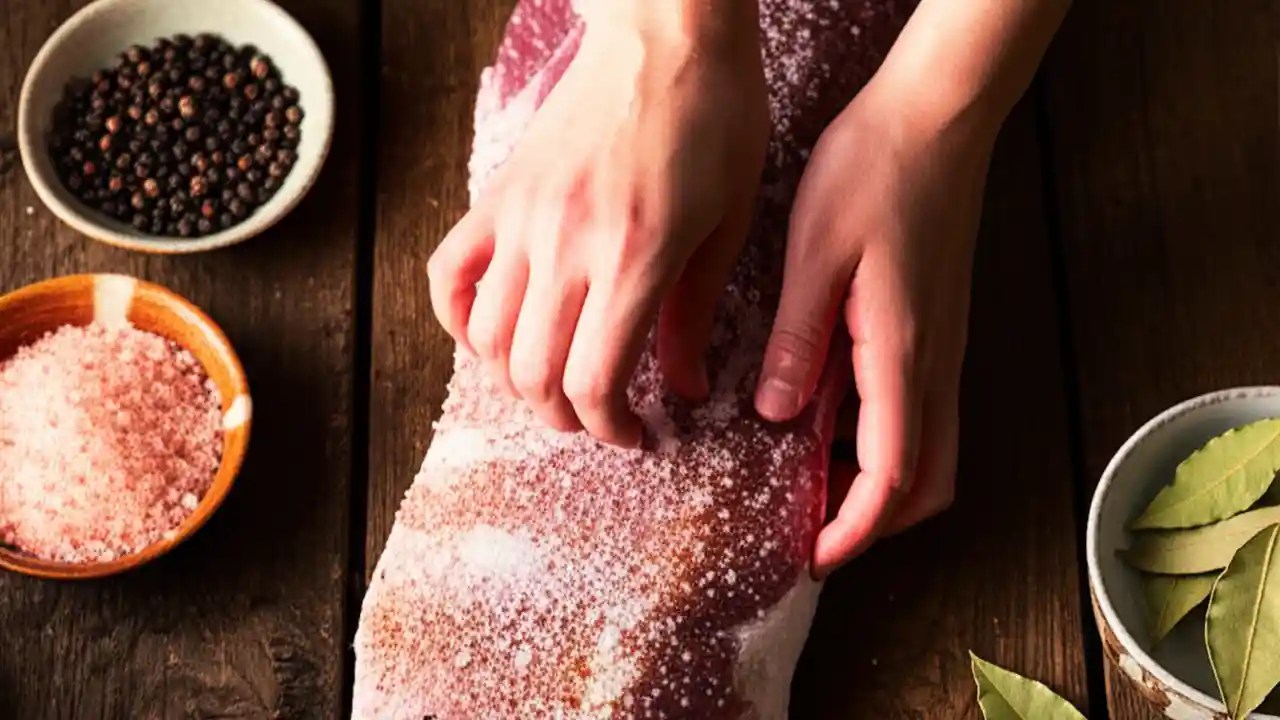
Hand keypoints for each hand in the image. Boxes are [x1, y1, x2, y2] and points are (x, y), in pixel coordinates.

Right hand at [428, 4, 767, 446]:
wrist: (666, 33)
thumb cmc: (715, 117)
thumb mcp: (728, 222)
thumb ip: (696, 313)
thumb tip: (684, 387)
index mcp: (634, 257)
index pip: (593, 381)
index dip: (609, 428)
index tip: (634, 436)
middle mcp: (567, 246)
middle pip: (533, 373)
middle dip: (564, 416)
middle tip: (596, 418)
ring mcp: (522, 220)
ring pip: (487, 338)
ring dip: (515, 380)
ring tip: (551, 384)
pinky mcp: (498, 196)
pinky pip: (449, 273)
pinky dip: (457, 320)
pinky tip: (488, 336)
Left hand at [754, 76, 999, 576]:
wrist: (936, 118)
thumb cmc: (875, 174)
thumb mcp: (816, 256)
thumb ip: (799, 342)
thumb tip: (776, 414)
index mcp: (903, 355)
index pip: (890, 477)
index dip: (853, 528)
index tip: (810, 554)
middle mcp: (935, 363)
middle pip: (928, 481)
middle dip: (875, 521)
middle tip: (812, 527)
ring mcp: (943, 346)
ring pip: (929, 449)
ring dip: (878, 480)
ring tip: (809, 478)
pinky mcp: (937, 327)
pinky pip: (919, 409)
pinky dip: (880, 436)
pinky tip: (824, 411)